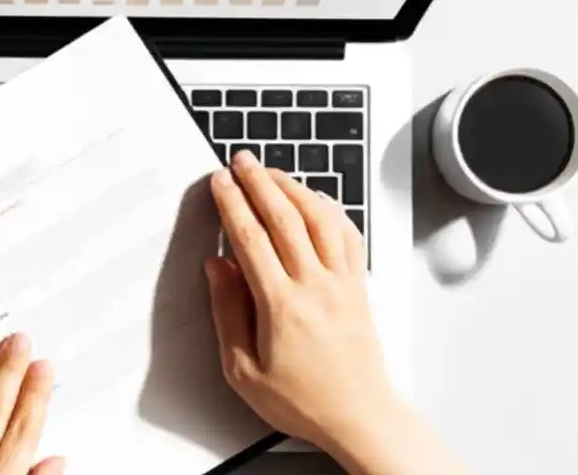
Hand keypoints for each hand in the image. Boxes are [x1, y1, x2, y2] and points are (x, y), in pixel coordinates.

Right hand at [206, 151, 465, 474]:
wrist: (358, 416)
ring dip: (293, 187)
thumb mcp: (243, 370)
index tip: (219, 182)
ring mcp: (342, 282)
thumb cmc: (302, 401)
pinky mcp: (359, 285)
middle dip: (259, 182)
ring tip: (271, 171)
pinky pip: (347, 234)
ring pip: (319, 218)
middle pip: (285, 217)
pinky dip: (329, 208)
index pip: (251, 238)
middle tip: (241, 161)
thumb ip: (227, 312)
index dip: (232, 204)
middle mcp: (316, 286)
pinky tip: (314, 199)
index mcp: (282, 306)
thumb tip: (218, 267)